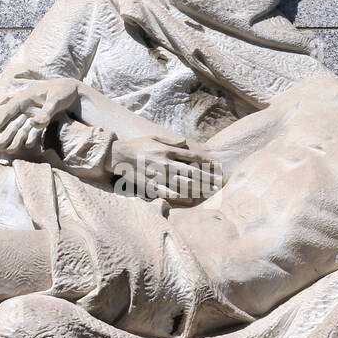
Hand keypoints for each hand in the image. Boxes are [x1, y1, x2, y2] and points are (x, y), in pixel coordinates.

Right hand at [0, 79, 80, 156]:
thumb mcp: (57, 99)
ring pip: (15, 130)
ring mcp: (30, 116)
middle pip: (6, 124)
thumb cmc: (64, 91)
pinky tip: (29, 145)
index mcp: (24, 98)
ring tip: (10, 150)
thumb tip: (34, 123)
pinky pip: (28, 133)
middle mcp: (24, 108)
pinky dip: (27, 140)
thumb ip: (47, 111)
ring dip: (12, 140)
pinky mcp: (37, 123)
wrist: (75, 93)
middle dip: (0, 135)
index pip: (5, 112)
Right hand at [109, 135, 223, 204]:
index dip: (206, 162)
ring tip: (210, 191)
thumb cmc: (137, 145)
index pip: (192, 157)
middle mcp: (166, 163)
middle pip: (192, 171)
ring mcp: (159, 176)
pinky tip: (191, 199)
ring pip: (184, 183)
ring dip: (199, 188)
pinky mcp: (151, 185)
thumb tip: (185, 141)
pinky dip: (181, 196)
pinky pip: (169, 193)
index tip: (217, 167)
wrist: (118, 156)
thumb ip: (170, 140)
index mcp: (168, 150)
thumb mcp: (154, 137)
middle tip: (219, 183)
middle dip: (208, 177)